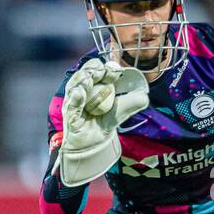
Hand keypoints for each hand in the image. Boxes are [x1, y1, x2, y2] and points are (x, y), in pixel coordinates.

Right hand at [57, 60, 148, 186]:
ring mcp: (74, 100)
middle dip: (95, 70)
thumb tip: (144, 96)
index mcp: (94, 85)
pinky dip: (75, 98)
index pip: (98, 69)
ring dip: (84, 80)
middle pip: (86, 73)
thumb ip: (130, 103)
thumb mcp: (119, 113)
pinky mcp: (69, 114)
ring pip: (76, 85)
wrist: (91, 145)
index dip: (107, 68)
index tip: (117, 71)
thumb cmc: (102, 123)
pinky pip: (71, 104)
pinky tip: (79, 93)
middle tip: (105, 72)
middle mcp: (82, 89)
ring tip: (90, 78)